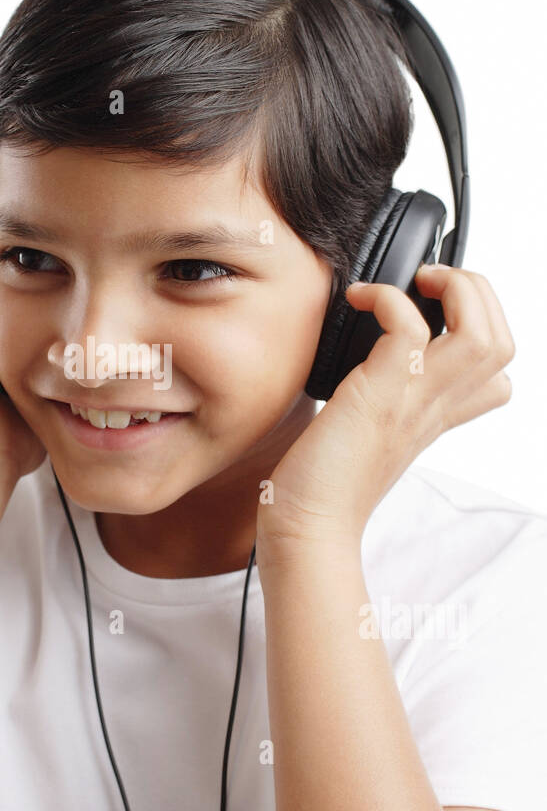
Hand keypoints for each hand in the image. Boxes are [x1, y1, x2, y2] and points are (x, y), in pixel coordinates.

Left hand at [256, 265, 514, 551]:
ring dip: (454, 287)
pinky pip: (408, 326)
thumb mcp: (367, 439)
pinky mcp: (379, 394)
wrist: (306, 529)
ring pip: (481, 332)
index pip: (496, 377)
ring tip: (415, 281)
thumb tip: (359, 375)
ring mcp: (412, 400)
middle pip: (503, 340)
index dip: (481, 332)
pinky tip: (360, 299)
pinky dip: (388, 297)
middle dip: (477, 292)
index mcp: (433, 418)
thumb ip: (380, 407)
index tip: (436, 315)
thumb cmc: (321, 488)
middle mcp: (434, 407)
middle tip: (429, 282)